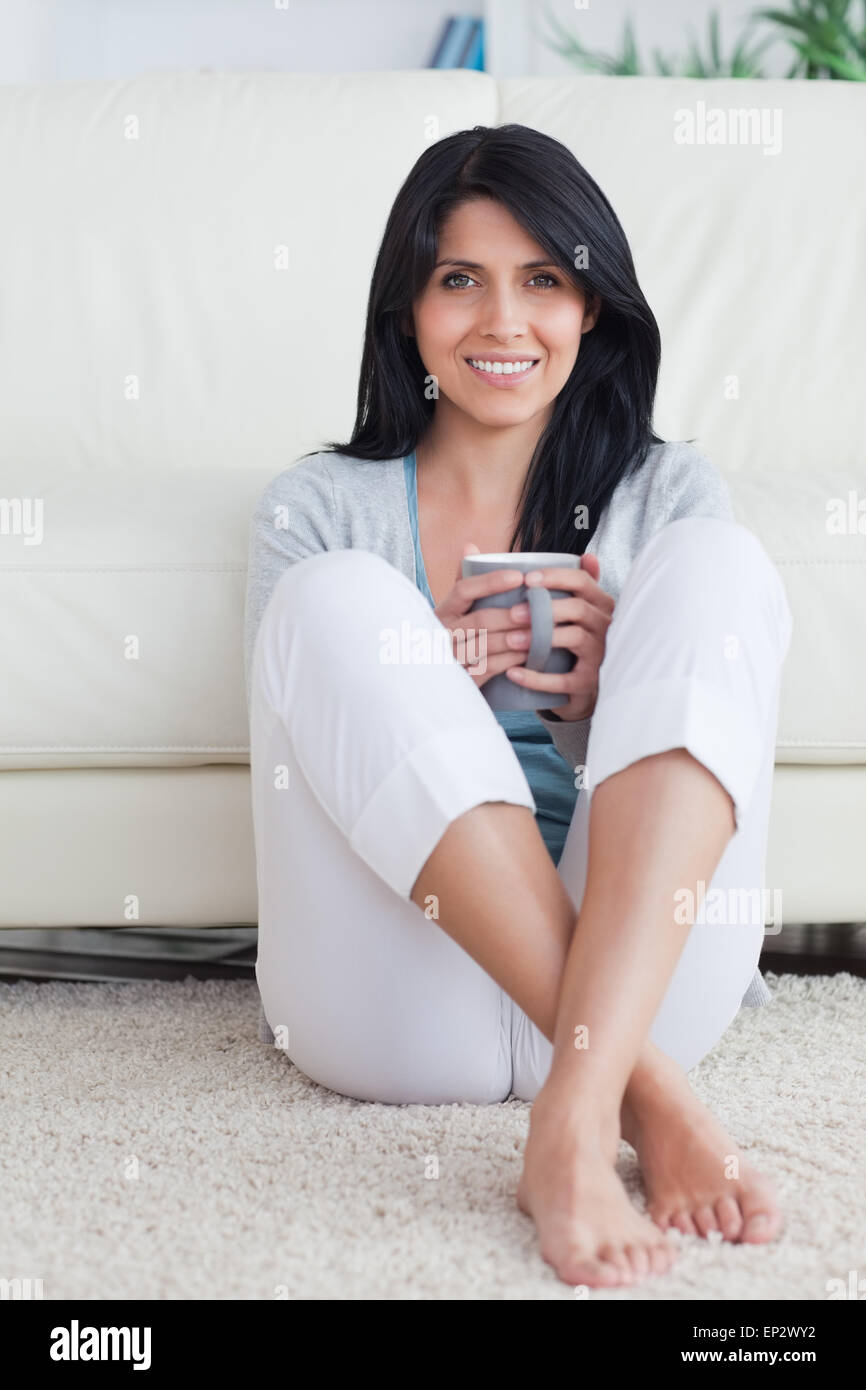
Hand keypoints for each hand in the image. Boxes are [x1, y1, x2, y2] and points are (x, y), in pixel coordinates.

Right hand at [434, 543, 539, 690]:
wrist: (436, 683)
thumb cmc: (454, 638)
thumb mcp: (453, 612)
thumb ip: (464, 582)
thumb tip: (470, 546)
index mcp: (442, 612)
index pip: (463, 590)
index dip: (491, 582)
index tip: (519, 577)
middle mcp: (443, 634)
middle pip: (479, 619)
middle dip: (510, 615)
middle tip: (535, 610)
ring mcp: (451, 659)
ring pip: (486, 645)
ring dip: (516, 638)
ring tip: (540, 631)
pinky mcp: (462, 681)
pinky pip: (489, 668)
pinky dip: (512, 660)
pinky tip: (530, 654)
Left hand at [504, 553, 614, 720]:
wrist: (583, 686)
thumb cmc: (574, 640)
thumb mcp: (579, 611)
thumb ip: (578, 584)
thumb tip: (587, 555)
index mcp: (600, 604)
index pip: (583, 581)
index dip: (555, 577)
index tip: (527, 579)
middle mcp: (605, 626)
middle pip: (578, 608)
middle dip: (543, 608)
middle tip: (512, 612)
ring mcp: (600, 656)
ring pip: (574, 638)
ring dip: (539, 639)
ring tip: (510, 640)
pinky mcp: (588, 683)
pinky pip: (563, 680)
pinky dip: (536, 678)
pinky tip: (512, 673)